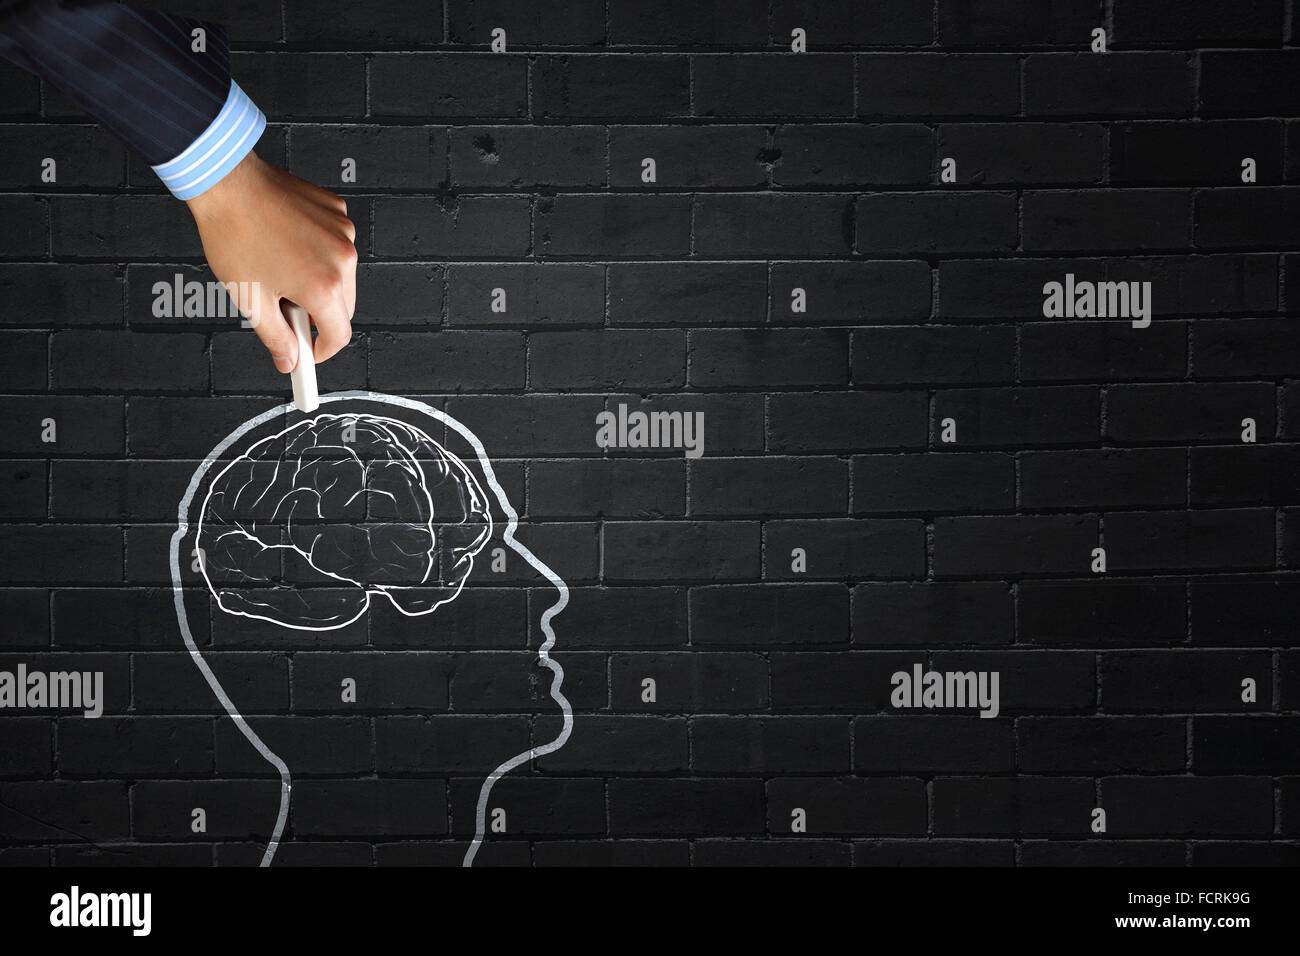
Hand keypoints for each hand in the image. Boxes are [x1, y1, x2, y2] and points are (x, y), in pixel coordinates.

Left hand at [186, 151, 356, 372]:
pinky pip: (337, 245)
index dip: (322, 350)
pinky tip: (289, 243)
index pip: (339, 335)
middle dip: (318, 315)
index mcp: (323, 286)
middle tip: (284, 308)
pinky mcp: (337, 213)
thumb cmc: (233, 233)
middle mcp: (342, 259)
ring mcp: (343, 232)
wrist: (227, 183)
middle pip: (344, 307)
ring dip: (320, 282)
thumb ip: (275, 337)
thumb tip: (288, 359)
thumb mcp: (250, 298)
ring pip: (342, 276)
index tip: (309, 352)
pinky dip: (319, 252)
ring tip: (281, 268)